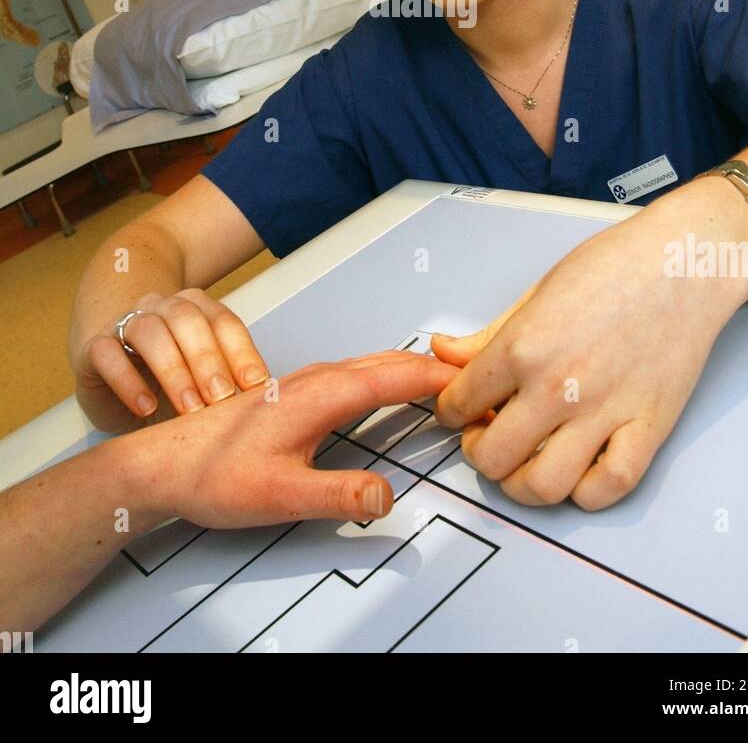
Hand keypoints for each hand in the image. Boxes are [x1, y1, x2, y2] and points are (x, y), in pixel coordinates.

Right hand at [74, 289, 269, 431]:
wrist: (107, 364)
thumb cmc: (164, 378)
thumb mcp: (200, 379)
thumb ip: (226, 384)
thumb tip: (265, 406)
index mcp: (196, 309)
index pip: (224, 322)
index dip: (242, 352)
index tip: (257, 386)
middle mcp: (162, 308)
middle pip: (189, 321)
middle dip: (209, 361)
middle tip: (222, 399)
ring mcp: (125, 324)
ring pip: (150, 331)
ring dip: (174, 370)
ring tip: (189, 408)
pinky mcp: (95, 347)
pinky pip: (108, 355)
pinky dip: (128, 380)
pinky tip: (145, 407)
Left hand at [126, 350, 459, 527]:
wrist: (163, 463)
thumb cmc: (214, 475)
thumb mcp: (282, 496)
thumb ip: (338, 496)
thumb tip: (387, 497)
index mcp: (320, 395)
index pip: (395, 377)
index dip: (439, 380)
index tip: (475, 387)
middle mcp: (315, 379)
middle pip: (388, 362)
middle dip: (433, 368)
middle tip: (474, 381)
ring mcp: (303, 381)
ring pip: (370, 363)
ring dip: (409, 369)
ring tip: (443, 380)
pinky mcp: (293, 392)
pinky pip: (353, 371)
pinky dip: (384, 373)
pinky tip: (385, 386)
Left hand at [431, 209, 743, 509]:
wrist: (684, 262)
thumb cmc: (617, 265)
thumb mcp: (537, 292)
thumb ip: (488, 334)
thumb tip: (446, 352)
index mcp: (523, 346)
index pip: (459, 404)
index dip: (450, 411)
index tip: (459, 409)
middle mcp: (558, 387)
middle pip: (492, 457)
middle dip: (479, 452)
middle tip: (487, 437)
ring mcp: (604, 412)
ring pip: (543, 486)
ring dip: (522, 484)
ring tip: (523, 464)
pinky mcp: (648, 427)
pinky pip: (609, 487)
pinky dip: (587, 492)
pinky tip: (577, 470)